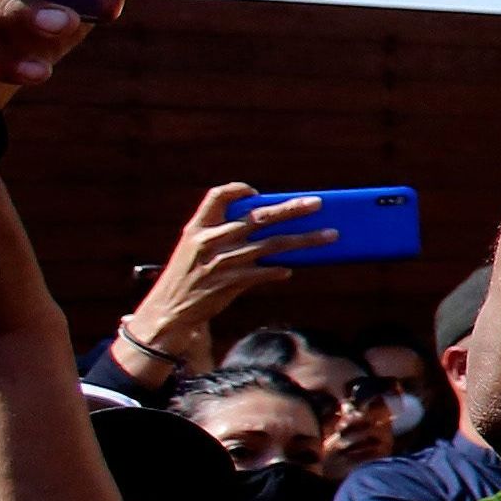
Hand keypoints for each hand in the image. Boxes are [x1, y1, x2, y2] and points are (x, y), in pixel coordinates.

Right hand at [136, 178, 338, 345]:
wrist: (170, 311)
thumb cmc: (190, 276)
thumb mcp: (194, 249)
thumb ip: (223, 234)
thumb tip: (270, 225)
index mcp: (198, 228)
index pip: (217, 196)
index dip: (238, 189)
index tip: (257, 192)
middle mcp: (210, 241)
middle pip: (258, 217)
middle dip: (291, 209)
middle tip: (317, 203)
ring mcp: (222, 262)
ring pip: (272, 245)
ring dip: (304, 240)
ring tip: (330, 236)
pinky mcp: (231, 283)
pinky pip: (265, 272)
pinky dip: (280, 270)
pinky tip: (291, 269)